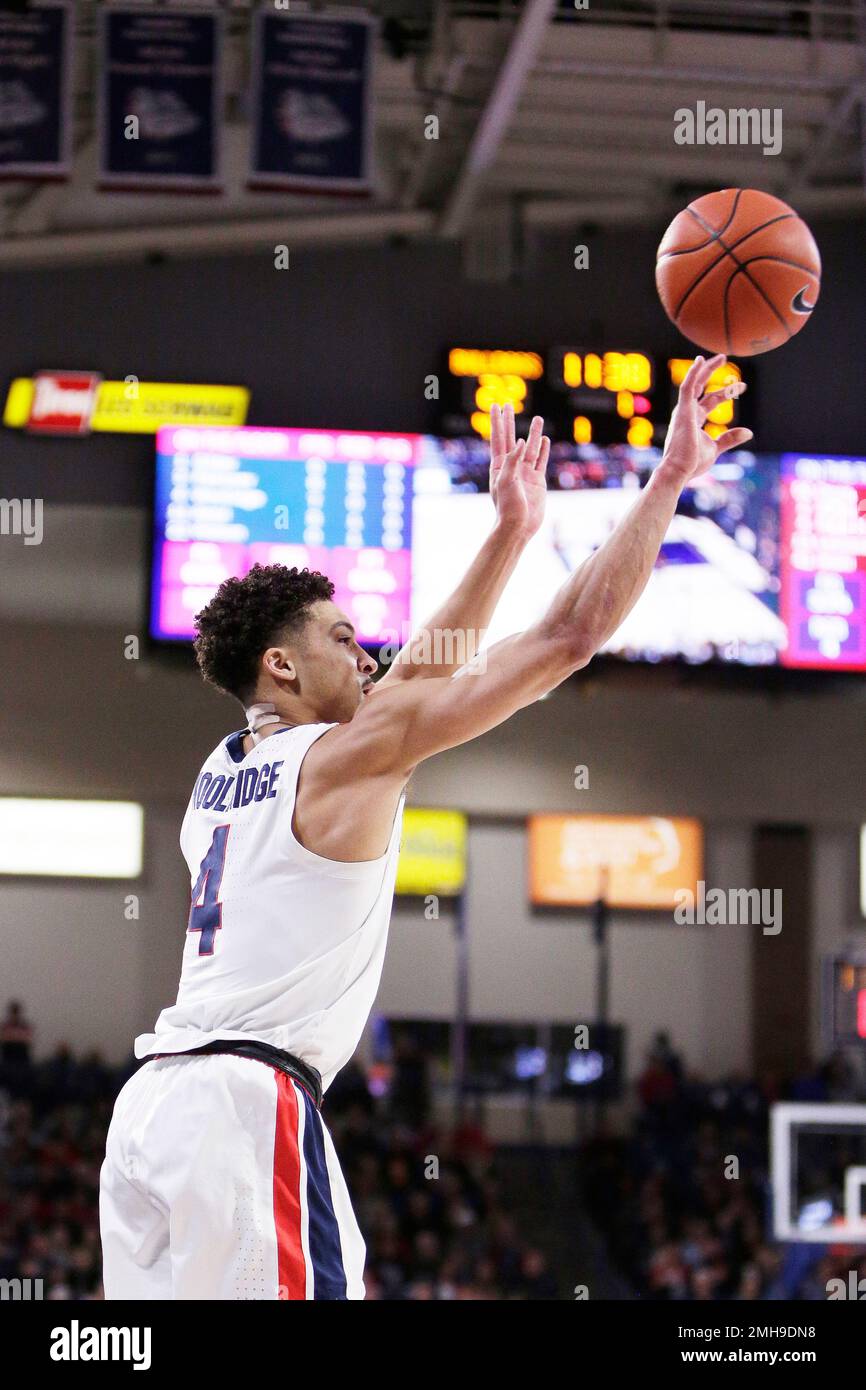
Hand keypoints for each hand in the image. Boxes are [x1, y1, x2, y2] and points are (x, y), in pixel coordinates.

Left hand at [489, 403, 549, 539]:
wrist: (520, 525)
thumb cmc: (508, 506)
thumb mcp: (506, 481)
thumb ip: (512, 461)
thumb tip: (521, 442)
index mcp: (499, 466)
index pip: (498, 438)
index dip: (497, 422)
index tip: (496, 406)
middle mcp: (511, 466)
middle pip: (511, 438)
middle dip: (509, 421)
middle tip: (508, 405)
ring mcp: (525, 472)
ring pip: (531, 447)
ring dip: (533, 433)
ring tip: (537, 418)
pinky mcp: (538, 480)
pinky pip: (541, 460)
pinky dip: (544, 450)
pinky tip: (545, 439)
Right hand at [659, 354, 752, 484]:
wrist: (679, 470)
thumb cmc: (692, 463)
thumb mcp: (715, 448)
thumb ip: (729, 438)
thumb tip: (749, 432)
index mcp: (693, 420)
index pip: (710, 401)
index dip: (725, 393)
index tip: (741, 386)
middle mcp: (686, 412)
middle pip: (701, 388)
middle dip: (712, 373)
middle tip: (725, 359)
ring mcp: (683, 410)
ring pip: (694, 383)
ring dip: (705, 368)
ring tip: (720, 357)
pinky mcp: (682, 410)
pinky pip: (688, 386)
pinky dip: (694, 373)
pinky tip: (701, 361)